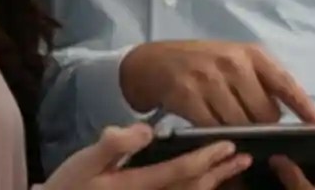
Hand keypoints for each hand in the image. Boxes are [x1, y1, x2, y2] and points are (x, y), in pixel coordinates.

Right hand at [41, 123, 252, 189]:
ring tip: (237, 167)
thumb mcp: (85, 161)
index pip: (180, 172)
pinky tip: (211, 182)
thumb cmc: (70, 185)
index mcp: (135, 186)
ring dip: (215, 183)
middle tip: (244, 156)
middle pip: (193, 188)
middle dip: (220, 172)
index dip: (206, 158)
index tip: (228, 144)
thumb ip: (114, 144)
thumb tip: (147, 130)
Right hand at [121, 40, 314, 126]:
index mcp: (252, 54)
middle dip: (264, 128)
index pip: (285, 82)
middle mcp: (234, 63)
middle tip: (258, 134)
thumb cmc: (203, 62)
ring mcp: (210, 79)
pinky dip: (219, 139)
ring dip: (242, 136)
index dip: (302, 105)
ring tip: (238, 137)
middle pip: (264, 113)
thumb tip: (286, 112)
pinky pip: (213, 129)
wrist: (154, 62)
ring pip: (240, 124)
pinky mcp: (187, 96)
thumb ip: (261, 81)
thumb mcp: (236, 60)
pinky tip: (218, 139)